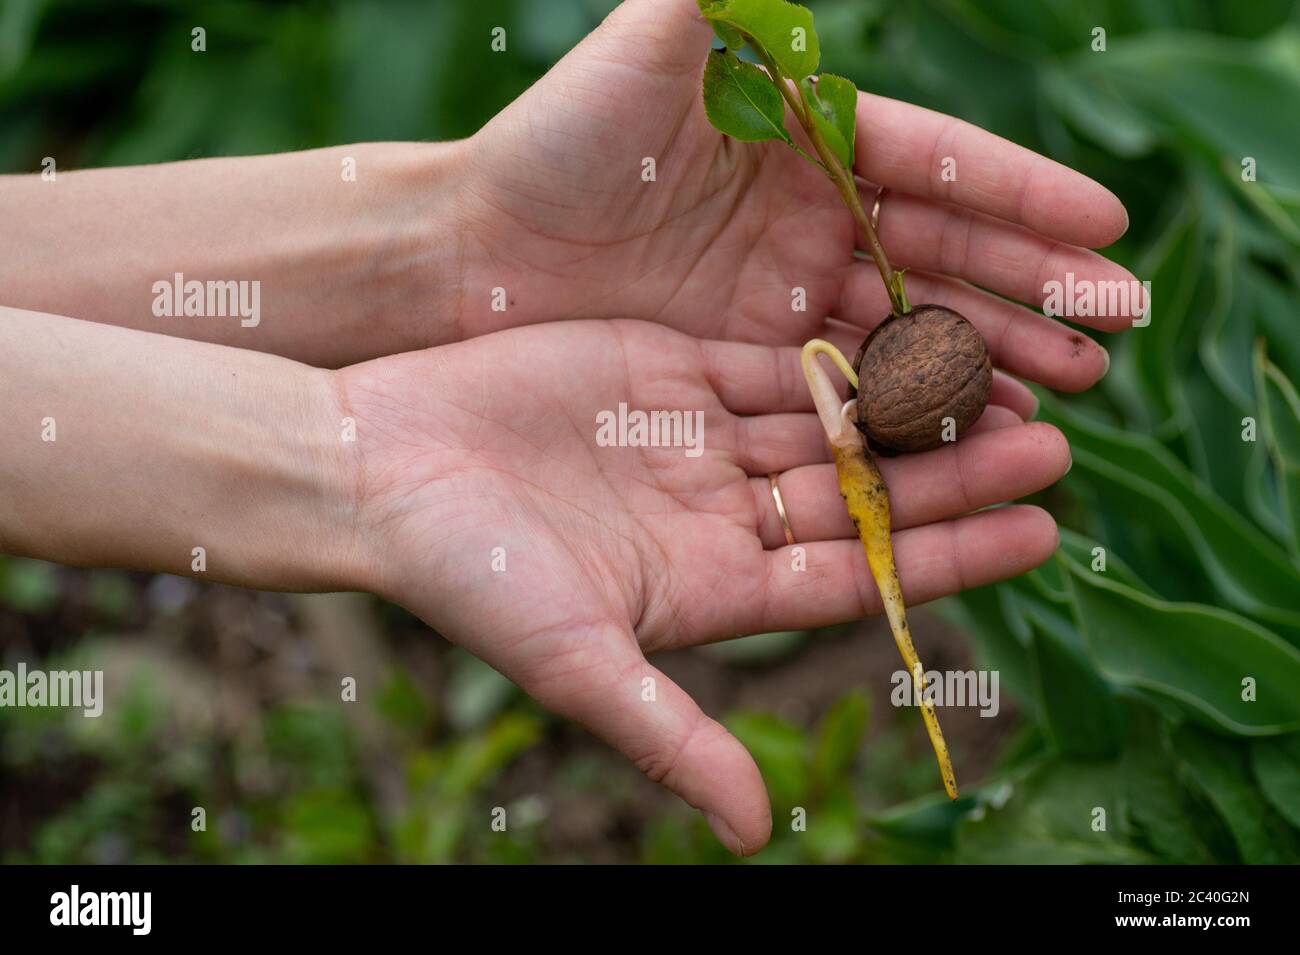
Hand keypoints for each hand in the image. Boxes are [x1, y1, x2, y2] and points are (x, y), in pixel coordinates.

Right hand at [342, 318, 1069, 853]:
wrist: (378, 469)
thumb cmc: (466, 572)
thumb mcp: (575, 661)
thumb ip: (669, 739)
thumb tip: (758, 835)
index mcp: (713, 589)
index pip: (858, 576)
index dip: (945, 559)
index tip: (1038, 535)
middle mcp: (719, 514)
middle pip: (861, 493)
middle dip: (952, 473)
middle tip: (1052, 447)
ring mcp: (697, 437)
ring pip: (829, 418)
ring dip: (911, 400)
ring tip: (1003, 377)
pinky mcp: (666, 367)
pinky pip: (770, 355)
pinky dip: (837, 344)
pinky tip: (906, 320)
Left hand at [458, 0, 1135, 408]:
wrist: (476, 252)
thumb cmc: (554, 145)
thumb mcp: (647, 53)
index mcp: (808, 137)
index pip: (938, 163)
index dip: (1020, 194)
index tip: (1102, 224)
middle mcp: (814, 217)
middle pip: (946, 252)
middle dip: (1033, 287)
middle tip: (1114, 327)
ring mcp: (789, 294)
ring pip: (910, 326)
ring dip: (990, 355)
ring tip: (1067, 391)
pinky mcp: (756, 360)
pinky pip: (854, 386)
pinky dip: (914, 406)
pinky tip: (973, 430)